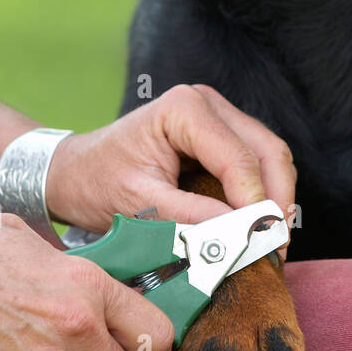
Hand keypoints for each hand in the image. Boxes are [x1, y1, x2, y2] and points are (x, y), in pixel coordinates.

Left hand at [45, 84, 296, 242]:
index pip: (238, 158)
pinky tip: (258, 226)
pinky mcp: (220, 135)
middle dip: (276, 200)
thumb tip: (240, 236)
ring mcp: (217, 116)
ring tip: (271, 242)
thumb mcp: (138, 205)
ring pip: (269, 156)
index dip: (255, 203)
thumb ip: (189, 217)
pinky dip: (263, 194)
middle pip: (266, 151)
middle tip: (276, 247)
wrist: (75, 172)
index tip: (264, 244)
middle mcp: (206, 104)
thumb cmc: (97, 183)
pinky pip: (257, 163)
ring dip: (275, 198)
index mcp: (184, 109)